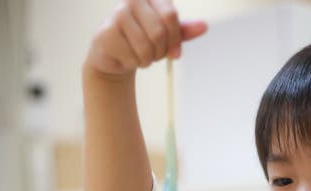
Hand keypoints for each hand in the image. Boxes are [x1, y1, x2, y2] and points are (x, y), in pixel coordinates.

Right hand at [85, 0, 207, 77]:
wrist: (114, 55)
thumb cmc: (142, 40)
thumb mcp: (167, 35)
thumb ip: (184, 30)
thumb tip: (204, 26)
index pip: (170, 16)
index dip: (175, 39)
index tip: (174, 52)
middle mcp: (131, 0)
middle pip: (158, 33)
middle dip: (161, 51)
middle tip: (154, 55)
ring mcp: (117, 15)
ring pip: (146, 47)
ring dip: (148, 60)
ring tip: (140, 56)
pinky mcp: (106, 33)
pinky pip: (133, 57)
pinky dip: (135, 64)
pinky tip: (127, 57)